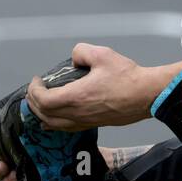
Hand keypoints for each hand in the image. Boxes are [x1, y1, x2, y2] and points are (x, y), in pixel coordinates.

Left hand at [26, 43, 150, 130]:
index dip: (34, 90)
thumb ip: (80, 52)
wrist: (147, 95)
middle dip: (34, 101)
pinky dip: (53, 123)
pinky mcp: (93, 124)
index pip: (43, 100)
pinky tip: (52, 119)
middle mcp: (77, 113)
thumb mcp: (102, 54)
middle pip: (44, 114)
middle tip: (35, 89)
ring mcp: (85, 121)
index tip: (36, 80)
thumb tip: (74, 60)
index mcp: (76, 97)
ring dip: (41, 114)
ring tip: (40, 103)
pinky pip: (65, 128)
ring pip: (53, 125)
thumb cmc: (127, 77)